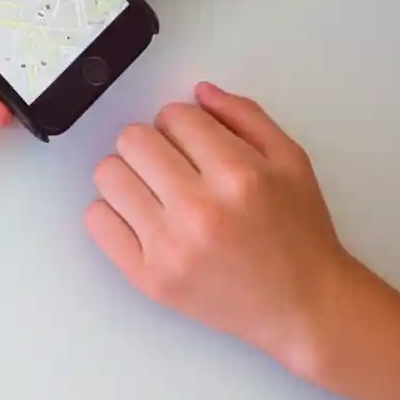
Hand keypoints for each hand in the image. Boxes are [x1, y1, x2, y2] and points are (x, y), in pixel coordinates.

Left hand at [85, 83, 361, 373]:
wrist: (302, 306)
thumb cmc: (298, 234)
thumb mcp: (291, 161)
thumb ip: (245, 117)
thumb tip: (198, 92)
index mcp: (239, 175)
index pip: (174, 116)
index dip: (180, 122)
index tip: (190, 140)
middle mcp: (201, 210)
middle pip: (132, 140)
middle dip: (150, 143)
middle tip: (169, 163)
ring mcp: (170, 247)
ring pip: (107, 175)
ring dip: (126, 174)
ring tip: (153, 189)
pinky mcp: (148, 277)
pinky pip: (96, 221)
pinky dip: (111, 211)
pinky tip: (140, 216)